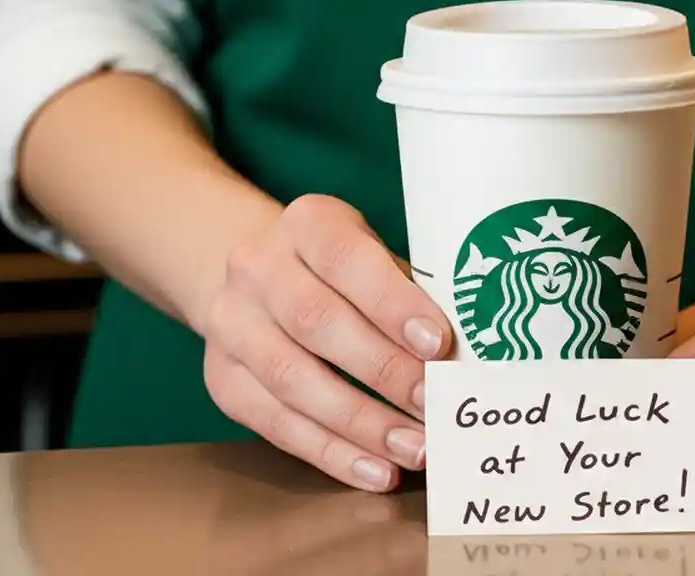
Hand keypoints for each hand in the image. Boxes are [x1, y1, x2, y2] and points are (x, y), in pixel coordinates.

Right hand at [199, 194, 450, 491]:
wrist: (259, 278)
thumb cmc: (345, 272)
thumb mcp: (375, 257)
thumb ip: (414, 294)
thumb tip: (471, 355)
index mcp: (308, 223)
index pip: (348, 258)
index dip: (393, 303)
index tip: (439, 343)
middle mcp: (258, 267)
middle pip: (317, 323)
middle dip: (383, 370)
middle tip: (434, 405)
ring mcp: (230, 323)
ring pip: (292, 380)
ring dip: (361, 424)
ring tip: (414, 449)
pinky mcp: (223, 379)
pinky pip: (276, 424)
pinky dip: (331, 453)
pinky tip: (376, 470)